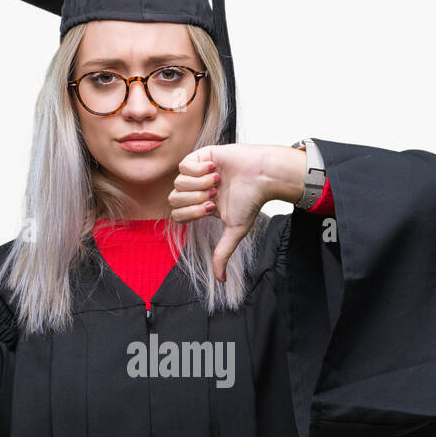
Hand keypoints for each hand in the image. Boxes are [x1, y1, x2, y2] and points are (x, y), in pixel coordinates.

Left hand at [170, 144, 306, 281]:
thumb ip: (223, 253)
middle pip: (174, 199)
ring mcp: (196, 172)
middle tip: (215, 194)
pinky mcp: (200, 156)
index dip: (191, 213)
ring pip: (178, 183)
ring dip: (199, 184)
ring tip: (218, 180)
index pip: (178, 215)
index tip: (212, 208)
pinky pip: (184, 166)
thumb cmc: (251, 200)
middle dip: (194, 199)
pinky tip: (215, 168)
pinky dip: (199, 169)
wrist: (261, 175)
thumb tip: (221, 280)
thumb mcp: (234, 230)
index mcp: (201, 206)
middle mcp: (196, 189)